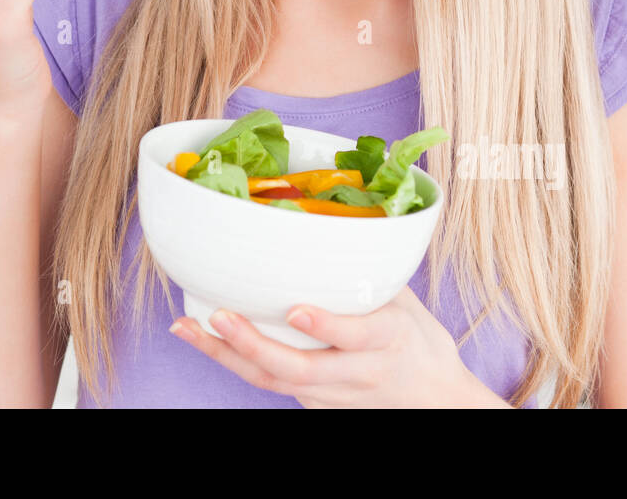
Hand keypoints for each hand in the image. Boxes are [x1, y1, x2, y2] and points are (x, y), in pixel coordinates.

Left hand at [169, 286, 509, 407]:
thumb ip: (370, 274)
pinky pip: (272, 386)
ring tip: (189, 329)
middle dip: (254, 345)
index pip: (357, 336)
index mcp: (388, 338)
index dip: (326, 324)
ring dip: (228, 356)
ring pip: (276, 381)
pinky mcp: (317, 406)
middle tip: (220, 317)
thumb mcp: (405, 302)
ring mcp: (334, 395)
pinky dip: (236, 363)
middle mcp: (359, 372)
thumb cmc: (419, 342)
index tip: (296, 310)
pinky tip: (205, 340)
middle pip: (301, 369)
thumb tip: (329, 220)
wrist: (437, 402)